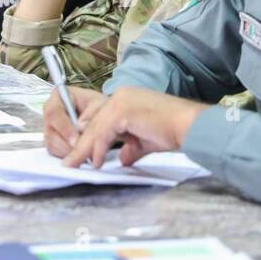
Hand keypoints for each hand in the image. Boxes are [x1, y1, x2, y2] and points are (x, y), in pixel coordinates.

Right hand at [43, 85, 104, 157]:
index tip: (77, 140)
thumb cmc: (99, 107)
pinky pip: (54, 152)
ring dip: (68, 152)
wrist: (100, 116)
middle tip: (82, 152)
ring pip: (52, 144)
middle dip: (67, 144)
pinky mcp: (52, 140)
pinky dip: (67, 155)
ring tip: (84, 153)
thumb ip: (92, 113)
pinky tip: (80, 154)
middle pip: (50, 131)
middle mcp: (50, 112)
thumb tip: (81, 126)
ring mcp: (49, 127)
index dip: (64, 128)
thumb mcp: (100, 104)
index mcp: (58, 96)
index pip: (54, 112)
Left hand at [62, 88, 206, 168]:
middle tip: (70, 161)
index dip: (88, 135)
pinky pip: (103, 133)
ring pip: (94, 128)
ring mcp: (121, 101)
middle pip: (92, 122)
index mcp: (125, 97)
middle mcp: (121, 95)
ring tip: (75, 165)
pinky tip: (97, 162)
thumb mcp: (146, 140)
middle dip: (80, 144)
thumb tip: (124, 159)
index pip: (98, 116)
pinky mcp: (123, 112)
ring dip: (83, 149)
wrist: (190, 126)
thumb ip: (132, 147)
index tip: (80, 152)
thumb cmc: (174, 131)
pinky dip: (97, 149)